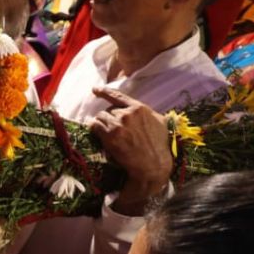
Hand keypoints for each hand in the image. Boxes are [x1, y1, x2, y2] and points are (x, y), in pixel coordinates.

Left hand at [89, 88, 172, 214]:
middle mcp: (127, 114)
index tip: (95, 90)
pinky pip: (94, 126)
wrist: (152, 164)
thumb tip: (142, 110)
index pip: (118, 96)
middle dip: (108, 118)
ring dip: (101, 124)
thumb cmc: (159, 145)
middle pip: (108, 110)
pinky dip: (94, 129)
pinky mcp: (109, 136)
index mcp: (139, 108)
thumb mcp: (160, 122)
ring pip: (100, 117)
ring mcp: (117, 124)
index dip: (104, 92)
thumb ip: (148, 113)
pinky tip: (98, 134)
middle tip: (113, 130)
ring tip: (106, 133)